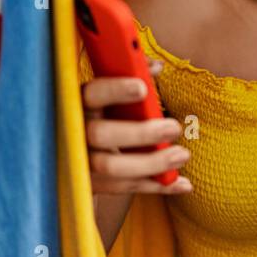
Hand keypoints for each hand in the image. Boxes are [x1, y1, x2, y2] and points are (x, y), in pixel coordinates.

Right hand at [83, 58, 192, 202]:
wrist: (73, 151)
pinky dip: (155, 186)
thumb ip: (131, 75)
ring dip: (152, 164)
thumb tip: (156, 67)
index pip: (92, 93)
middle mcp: (74, 133)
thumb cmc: (101, 113)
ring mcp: (80, 162)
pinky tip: (182, 184)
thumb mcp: (108, 94)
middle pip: (101, 134)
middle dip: (141, 132)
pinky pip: (124, 188)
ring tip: (182, 155)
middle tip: (174, 128)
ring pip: (111, 167)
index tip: (142, 88)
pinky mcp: (91, 185)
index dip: (115, 90)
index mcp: (79, 102)